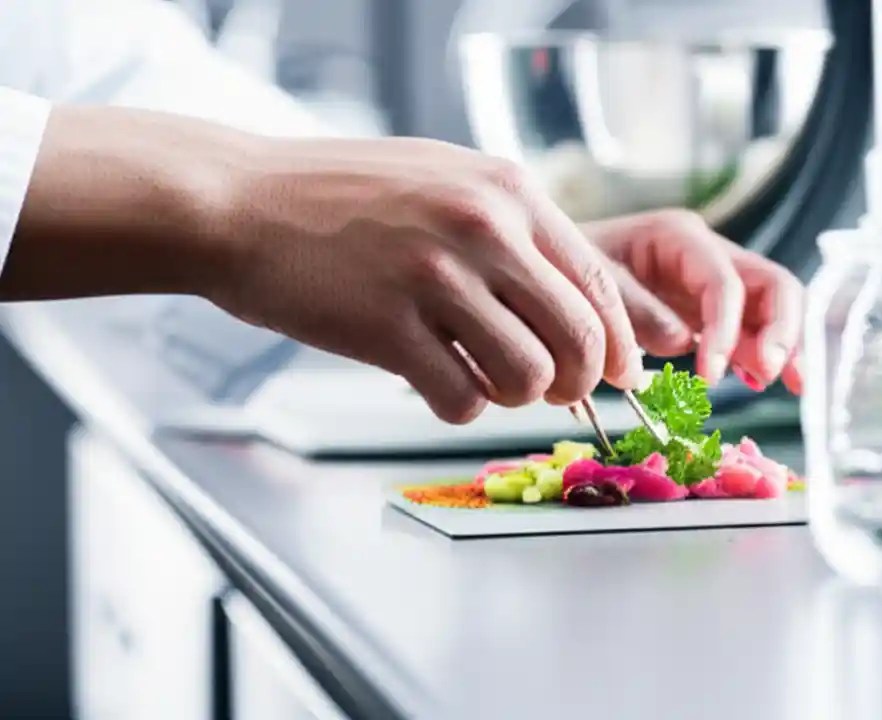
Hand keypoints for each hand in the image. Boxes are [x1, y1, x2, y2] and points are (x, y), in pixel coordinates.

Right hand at [216, 137, 648, 420]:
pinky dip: (456, 407)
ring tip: (479, 377)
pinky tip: (430, 381)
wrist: (239, 201)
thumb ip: (515, 231)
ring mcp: (434, 277)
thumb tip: (580, 304)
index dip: (619, 342)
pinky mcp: (386, 326)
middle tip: (549, 391)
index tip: (618, 375)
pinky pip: (461, 400)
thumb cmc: (345, 197)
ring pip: (528, 378)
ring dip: (512, 396)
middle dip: (576, 383)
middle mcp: (482, 228)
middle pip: (579, 338)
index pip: (598, 282)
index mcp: (507, 191)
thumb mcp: (447, 180)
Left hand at [584, 210, 802, 394]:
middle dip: (781, 330)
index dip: (725, 330)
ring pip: (774, 307)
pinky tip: (760, 381)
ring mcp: (716, 281)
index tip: (710, 377)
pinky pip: (753, 328)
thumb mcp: (591, 283)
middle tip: (771, 375)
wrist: (550, 269)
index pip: (724, 281)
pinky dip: (763, 353)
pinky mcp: (713, 310)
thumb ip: (634, 311)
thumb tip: (682, 341)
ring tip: (786, 384)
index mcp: (679, 237)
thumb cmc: (565, 270)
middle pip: (773, 284)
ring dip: (784, 345)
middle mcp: (708, 254)